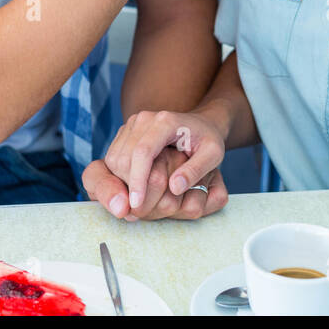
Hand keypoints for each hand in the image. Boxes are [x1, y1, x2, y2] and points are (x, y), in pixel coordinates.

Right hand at [104, 108, 227, 214]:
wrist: (200, 124)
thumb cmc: (208, 140)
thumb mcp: (213, 154)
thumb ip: (196, 170)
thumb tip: (175, 188)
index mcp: (165, 122)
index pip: (143, 152)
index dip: (138, 180)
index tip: (137, 204)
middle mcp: (144, 119)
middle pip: (124, 156)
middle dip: (128, 185)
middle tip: (138, 209)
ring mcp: (133, 124)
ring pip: (115, 158)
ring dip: (122, 182)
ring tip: (137, 199)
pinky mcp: (126, 132)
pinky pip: (114, 157)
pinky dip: (119, 177)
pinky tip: (133, 189)